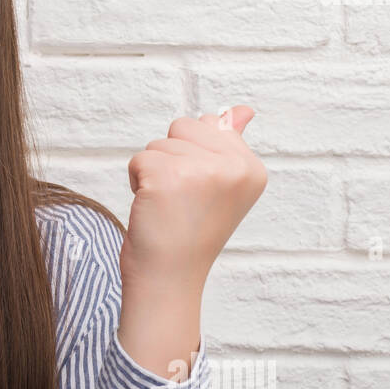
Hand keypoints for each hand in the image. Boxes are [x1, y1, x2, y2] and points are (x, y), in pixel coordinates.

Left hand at [121, 105, 266, 293]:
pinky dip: (136, 182)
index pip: (208, 125)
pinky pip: (139, 159)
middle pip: (183, 126)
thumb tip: (241, 110)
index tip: (199, 194)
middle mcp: (235, 167)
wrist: (170, 278)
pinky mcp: (167, 177)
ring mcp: (202, 171)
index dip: (192, 158)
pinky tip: (153, 208)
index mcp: (252, 168)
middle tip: (181, 200)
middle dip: (171, 159)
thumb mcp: (220, 186)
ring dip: (153, 173)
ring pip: (159, 144)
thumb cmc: (190, 233)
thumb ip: (229, 143)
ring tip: (168, 206)